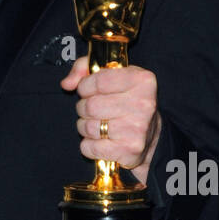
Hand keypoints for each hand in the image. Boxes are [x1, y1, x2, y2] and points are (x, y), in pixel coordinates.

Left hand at [60, 58, 161, 185]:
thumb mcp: (113, 75)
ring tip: (98, 124)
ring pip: (88, 127)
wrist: (151, 137)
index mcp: (142, 80)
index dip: (85, 86)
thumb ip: (85, 68)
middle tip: (93, 110)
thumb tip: (67, 83)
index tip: (88, 90)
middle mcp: (143, 104)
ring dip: (85, 127)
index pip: (98, 81)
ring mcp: (137, 129)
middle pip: (91, 105)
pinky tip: (101, 140)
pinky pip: (89, 147)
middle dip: (84, 108)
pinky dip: (89, 145)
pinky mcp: (128, 151)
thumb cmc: (127, 102)